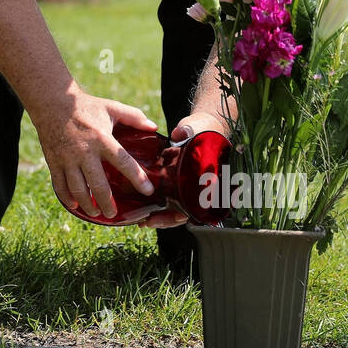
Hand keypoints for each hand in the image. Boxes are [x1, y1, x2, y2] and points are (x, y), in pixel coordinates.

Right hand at [34, 93, 159, 219]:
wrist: (52, 103)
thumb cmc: (86, 106)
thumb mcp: (111, 107)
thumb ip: (134, 117)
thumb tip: (154, 127)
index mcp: (102, 139)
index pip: (123, 162)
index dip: (137, 178)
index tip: (148, 191)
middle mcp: (84, 151)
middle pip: (98, 184)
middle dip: (107, 203)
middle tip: (113, 214)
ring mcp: (67, 158)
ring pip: (78, 189)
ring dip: (87, 205)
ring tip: (95, 213)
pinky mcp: (54, 161)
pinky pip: (60, 185)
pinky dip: (67, 198)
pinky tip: (75, 205)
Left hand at [136, 110, 231, 228]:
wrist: (199, 125)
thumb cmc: (202, 128)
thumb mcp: (196, 128)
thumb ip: (189, 131)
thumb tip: (181, 134)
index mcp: (205, 179)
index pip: (197, 205)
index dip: (183, 214)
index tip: (170, 216)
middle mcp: (194, 186)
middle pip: (182, 212)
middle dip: (165, 219)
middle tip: (148, 222)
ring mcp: (183, 185)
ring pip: (173, 209)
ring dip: (159, 216)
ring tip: (142, 220)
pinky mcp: (172, 181)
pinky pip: (166, 199)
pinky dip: (155, 206)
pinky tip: (142, 209)